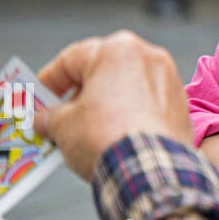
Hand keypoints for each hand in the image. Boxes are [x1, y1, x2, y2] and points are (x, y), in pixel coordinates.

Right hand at [33, 30, 192, 180]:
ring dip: (105, 103)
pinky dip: (128, 113)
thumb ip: (50, 116)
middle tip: (59, 115)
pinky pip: (146, 102)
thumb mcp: (62, 125)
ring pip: (127, 85)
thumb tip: (44, 119)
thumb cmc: (105, 137)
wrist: (149, 169)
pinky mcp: (180, 104)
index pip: (71, 59)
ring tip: (85, 129)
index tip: (37, 98)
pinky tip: (113, 134)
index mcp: (116, 50)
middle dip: (79, 92)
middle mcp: (148, 56)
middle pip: (102, 69)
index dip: (49, 80)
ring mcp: (169, 79)